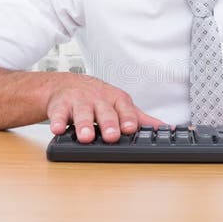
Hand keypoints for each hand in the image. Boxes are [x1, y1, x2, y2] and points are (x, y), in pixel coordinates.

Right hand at [47, 74, 166, 143]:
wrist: (67, 85)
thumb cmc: (98, 99)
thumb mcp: (121, 106)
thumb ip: (140, 119)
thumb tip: (165, 129)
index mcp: (116, 100)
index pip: (124, 109)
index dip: (127, 118)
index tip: (130, 128)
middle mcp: (98, 100)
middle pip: (104, 112)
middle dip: (108, 124)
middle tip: (111, 136)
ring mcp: (78, 102)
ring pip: (82, 114)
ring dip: (84, 125)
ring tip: (86, 137)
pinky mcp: (59, 106)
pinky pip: (57, 115)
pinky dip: (57, 122)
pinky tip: (57, 129)